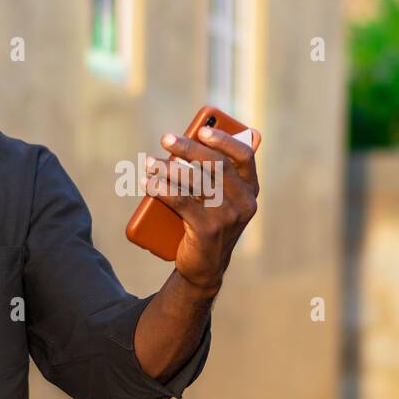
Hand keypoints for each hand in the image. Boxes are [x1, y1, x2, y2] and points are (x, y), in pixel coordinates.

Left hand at [144, 126, 260, 291]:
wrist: (205, 266)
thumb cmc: (209, 222)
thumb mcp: (218, 198)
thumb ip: (214, 172)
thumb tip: (188, 142)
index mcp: (250, 189)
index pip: (244, 156)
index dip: (224, 140)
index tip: (202, 131)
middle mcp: (244, 202)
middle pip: (216, 165)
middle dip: (188, 149)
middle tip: (166, 139)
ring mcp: (228, 217)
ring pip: (196, 182)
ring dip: (168, 168)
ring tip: (149, 163)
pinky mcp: (208, 230)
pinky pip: (181, 202)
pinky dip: (161, 189)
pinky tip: (148, 183)